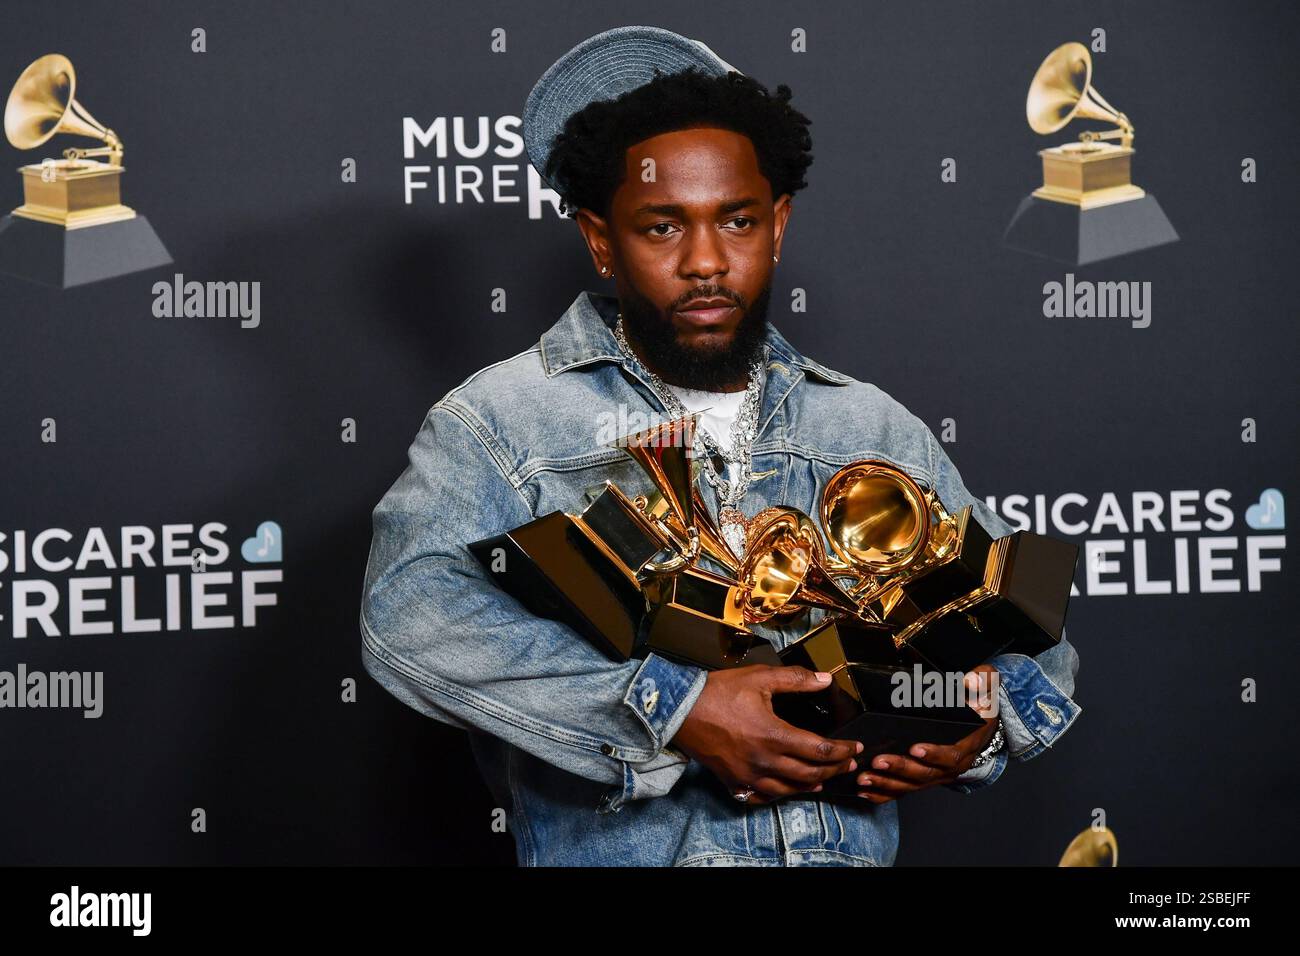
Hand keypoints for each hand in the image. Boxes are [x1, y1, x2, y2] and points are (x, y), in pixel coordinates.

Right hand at [671, 665, 863, 804]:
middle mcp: (765, 762)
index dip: (843, 751)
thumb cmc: (719, 692)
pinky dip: (780, 794)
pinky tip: (786, 787)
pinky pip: (763, 797)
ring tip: (823, 778)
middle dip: (834, 770)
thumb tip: (825, 679)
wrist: (680, 711)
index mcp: (775, 736)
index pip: (821, 750)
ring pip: (790, 790)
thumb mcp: (759, 678)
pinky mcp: (734, 782)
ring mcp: (749, 776)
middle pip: (811, 775)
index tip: (855, 748)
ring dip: (811, 785)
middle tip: (847, 764)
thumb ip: (795, 680)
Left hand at [855, 663, 1001, 803]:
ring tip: (864, 777)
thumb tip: (968, 680)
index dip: (934, 754)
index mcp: (968, 744)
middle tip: (878, 761)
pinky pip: (905, 789)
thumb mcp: (988, 686)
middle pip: (926, 773)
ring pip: (912, 784)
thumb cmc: (980, 704)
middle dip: (901, 768)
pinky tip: (864, 791)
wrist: (983, 725)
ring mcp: (938, 774)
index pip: (951, 755)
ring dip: (887, 783)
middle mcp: (953, 765)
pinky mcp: (925, 778)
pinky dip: (884, 793)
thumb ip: (981, 680)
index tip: (914, 748)